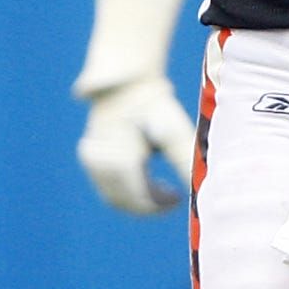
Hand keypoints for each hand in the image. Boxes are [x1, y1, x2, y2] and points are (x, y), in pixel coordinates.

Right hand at [77, 77, 197, 214]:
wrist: (128, 84)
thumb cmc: (155, 106)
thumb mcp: (173, 131)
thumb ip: (185, 161)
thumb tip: (198, 192)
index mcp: (119, 150)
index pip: (136, 194)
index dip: (158, 204)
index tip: (178, 198)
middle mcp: (99, 157)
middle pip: (123, 199)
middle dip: (149, 204)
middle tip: (171, 196)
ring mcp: (91, 159)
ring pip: (114, 197)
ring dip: (138, 199)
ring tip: (161, 187)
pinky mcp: (90, 160)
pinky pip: (107, 188)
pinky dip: (126, 191)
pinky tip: (145, 180)